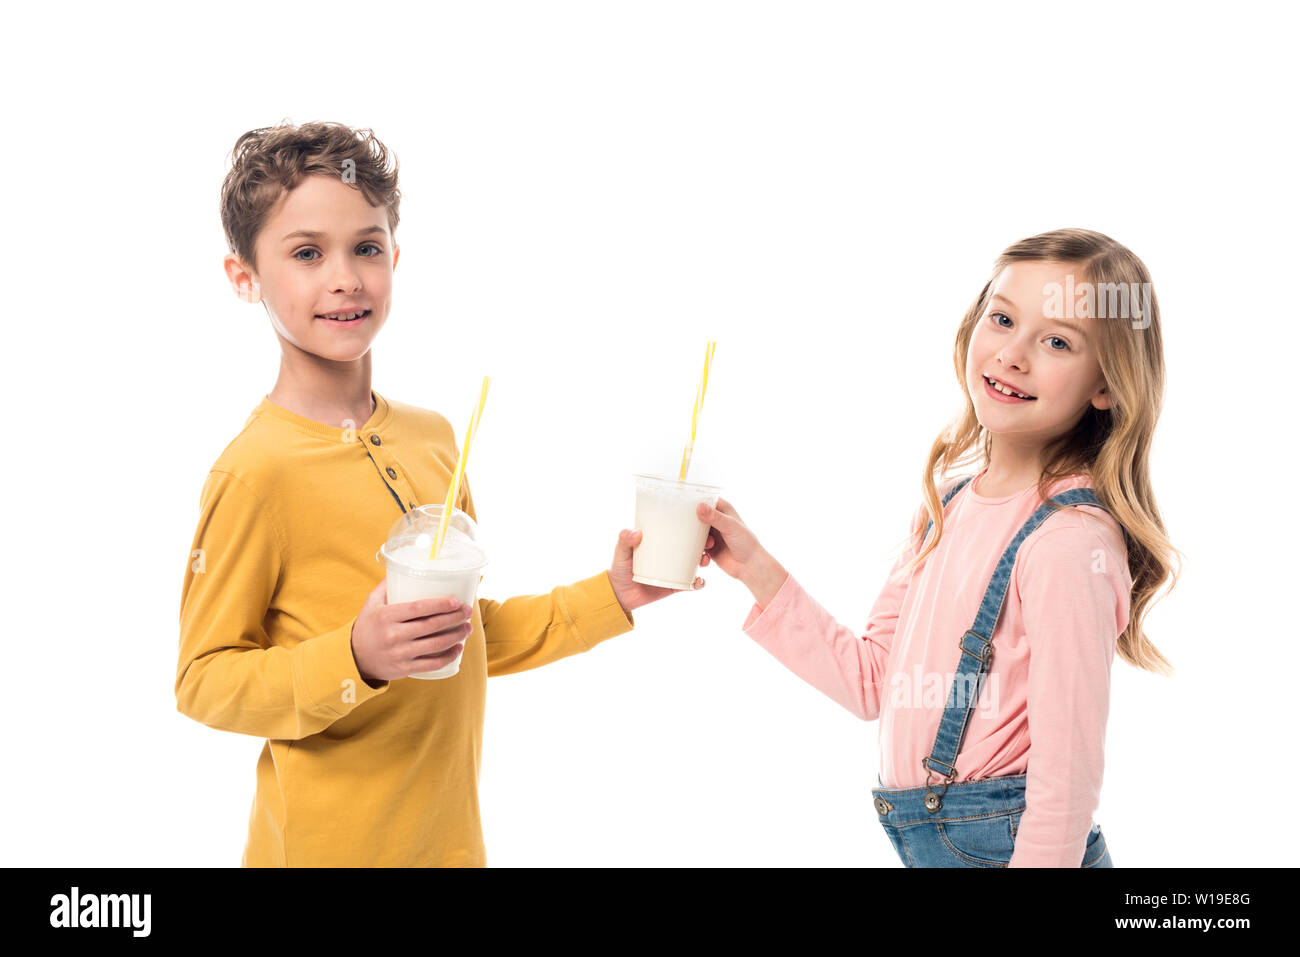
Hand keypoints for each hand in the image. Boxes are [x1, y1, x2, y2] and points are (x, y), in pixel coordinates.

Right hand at [350, 579, 475, 684]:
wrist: (354, 658)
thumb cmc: (367, 626)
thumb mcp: (371, 603)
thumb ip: (387, 586)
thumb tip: (404, 565)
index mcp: (386, 616)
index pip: (418, 608)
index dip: (440, 604)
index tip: (456, 600)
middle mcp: (393, 635)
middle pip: (431, 626)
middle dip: (454, 618)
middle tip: (468, 611)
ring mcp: (400, 653)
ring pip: (435, 645)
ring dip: (456, 636)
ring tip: (467, 628)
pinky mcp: (404, 668)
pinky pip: (431, 664)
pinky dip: (448, 657)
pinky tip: (458, 648)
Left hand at [607, 528, 707, 614]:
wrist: (618, 594)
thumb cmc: (619, 568)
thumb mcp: (621, 552)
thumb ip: (624, 541)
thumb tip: (637, 532)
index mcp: (661, 542)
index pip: (680, 530)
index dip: (694, 526)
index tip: (703, 522)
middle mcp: (670, 555)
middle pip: (693, 546)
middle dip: (705, 543)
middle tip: (708, 542)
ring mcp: (674, 570)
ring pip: (695, 564)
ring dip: (704, 560)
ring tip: (704, 560)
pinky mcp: (675, 586)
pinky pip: (690, 585)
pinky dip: (698, 583)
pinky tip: (699, 582)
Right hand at [696, 498, 787, 607]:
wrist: (750, 566)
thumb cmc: (746, 543)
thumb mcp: (730, 526)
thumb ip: (714, 517)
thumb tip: (699, 507)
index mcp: (723, 510)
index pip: (705, 500)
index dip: (695, 503)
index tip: (685, 507)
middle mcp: (716, 521)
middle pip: (696, 517)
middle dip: (693, 525)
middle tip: (695, 531)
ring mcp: (712, 534)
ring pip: (695, 533)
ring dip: (698, 541)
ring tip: (709, 545)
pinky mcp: (709, 548)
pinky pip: (696, 548)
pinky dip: (699, 553)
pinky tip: (707, 558)